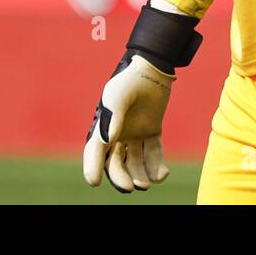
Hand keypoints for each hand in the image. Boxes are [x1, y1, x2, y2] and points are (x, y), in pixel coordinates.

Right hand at [83, 51, 174, 191]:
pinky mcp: (152, 132)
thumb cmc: (129, 80)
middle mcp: (117, 133)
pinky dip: (157, 166)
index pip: (95, 151)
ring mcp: (135, 134)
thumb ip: (112, 118)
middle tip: (131, 187)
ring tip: (146, 183)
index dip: (92, 167)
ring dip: (139, 175)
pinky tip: (163, 173)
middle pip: (116, 162)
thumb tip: (106, 141)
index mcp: (104, 126)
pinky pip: (153, 154)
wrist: (153, 68)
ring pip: (135, 162)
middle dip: (121, 177)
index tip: (93, 182)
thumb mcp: (118, 96)